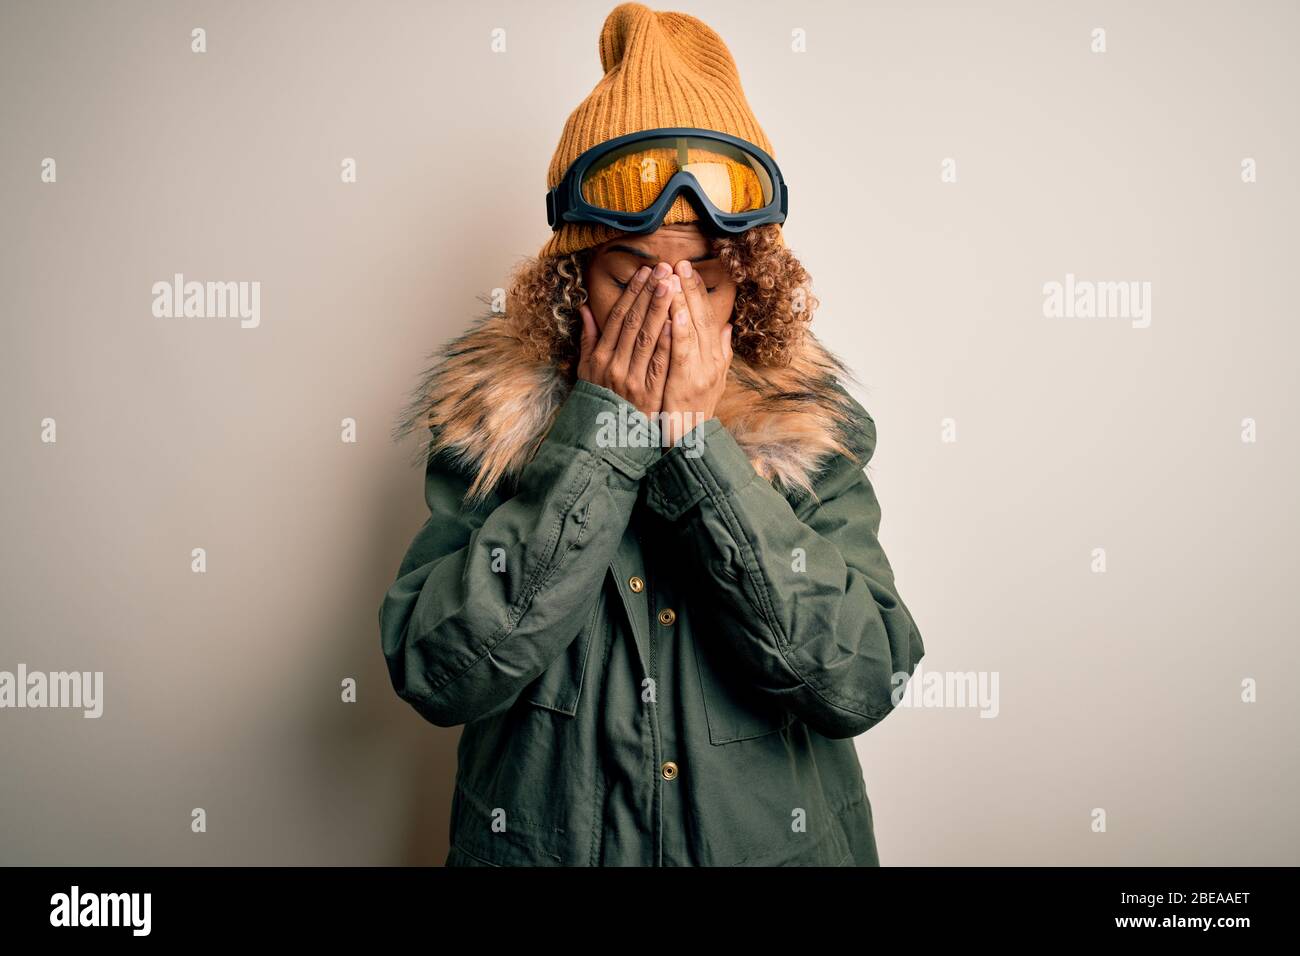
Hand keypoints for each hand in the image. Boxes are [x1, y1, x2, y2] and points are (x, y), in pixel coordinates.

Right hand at [577, 263, 674, 417]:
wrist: (605, 439)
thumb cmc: (598, 400)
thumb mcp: (586, 370)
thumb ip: (588, 339)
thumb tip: (585, 309)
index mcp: (600, 356)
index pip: (619, 318)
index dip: (632, 293)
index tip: (644, 272)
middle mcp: (614, 364)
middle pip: (634, 323)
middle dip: (649, 294)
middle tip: (663, 269)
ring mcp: (631, 379)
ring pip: (647, 338)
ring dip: (660, 310)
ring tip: (672, 285)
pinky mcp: (648, 393)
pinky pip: (659, 363)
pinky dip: (668, 341)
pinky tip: (677, 321)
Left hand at [660, 260, 732, 445]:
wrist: (693, 443)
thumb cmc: (696, 412)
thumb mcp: (713, 381)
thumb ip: (721, 353)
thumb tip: (728, 327)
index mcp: (715, 357)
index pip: (707, 317)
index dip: (697, 292)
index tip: (688, 269)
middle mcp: (711, 361)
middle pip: (701, 317)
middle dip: (690, 288)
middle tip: (679, 263)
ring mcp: (701, 371)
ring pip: (692, 330)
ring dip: (683, 302)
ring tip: (673, 278)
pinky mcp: (686, 382)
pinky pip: (682, 352)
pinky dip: (679, 331)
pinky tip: (672, 312)